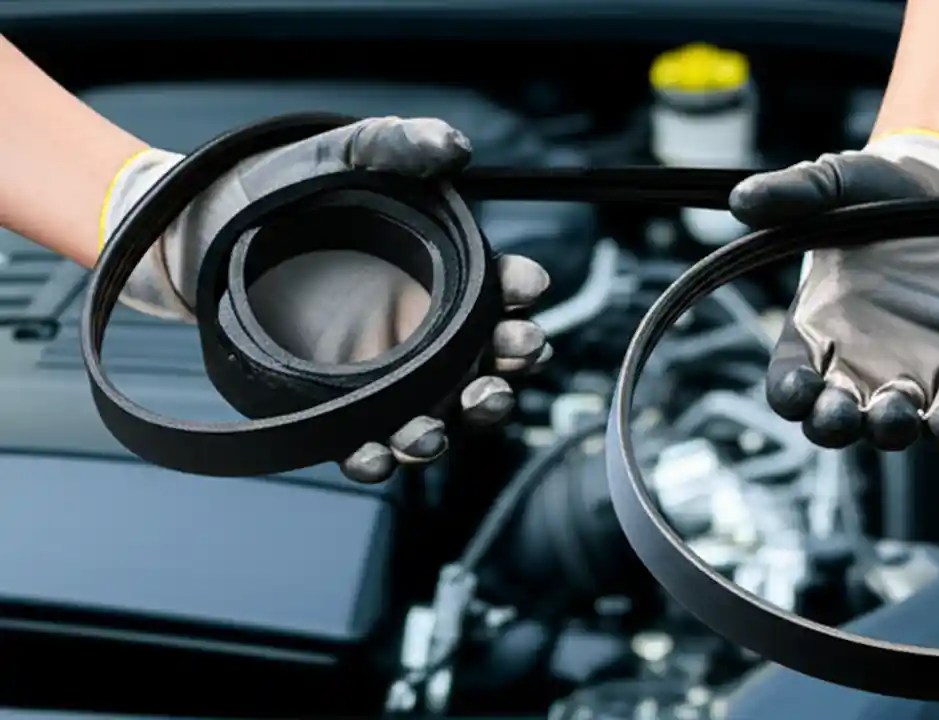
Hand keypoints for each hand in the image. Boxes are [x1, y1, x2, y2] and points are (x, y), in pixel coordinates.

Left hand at [102, 116, 551, 482]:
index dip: (520, 290)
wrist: (198, 230)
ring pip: (436, 414)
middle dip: (506, 367)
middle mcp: (421, 331)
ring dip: (448, 427)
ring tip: (437, 426)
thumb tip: (454, 147)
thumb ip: (398, 142)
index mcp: (437, 275)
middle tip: (507, 358)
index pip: (500, 290)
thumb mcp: (341, 153)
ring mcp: (382, 374)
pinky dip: (375, 459)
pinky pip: (364, 444)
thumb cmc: (277, 187)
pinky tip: (377, 453)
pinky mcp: (335, 407)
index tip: (524, 284)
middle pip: (486, 364)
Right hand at [728, 132, 938, 450]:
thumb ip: (791, 194)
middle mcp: (857, 362)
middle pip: (832, 421)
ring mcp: (909, 373)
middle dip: (833, 425)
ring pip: (890, 428)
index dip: (789, 393)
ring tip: (893, 409)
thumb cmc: (879, 189)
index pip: (789, 382)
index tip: (799, 385)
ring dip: (888, 429)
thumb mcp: (834, 183)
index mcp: (816, 329)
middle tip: (841, 410)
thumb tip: (741, 198)